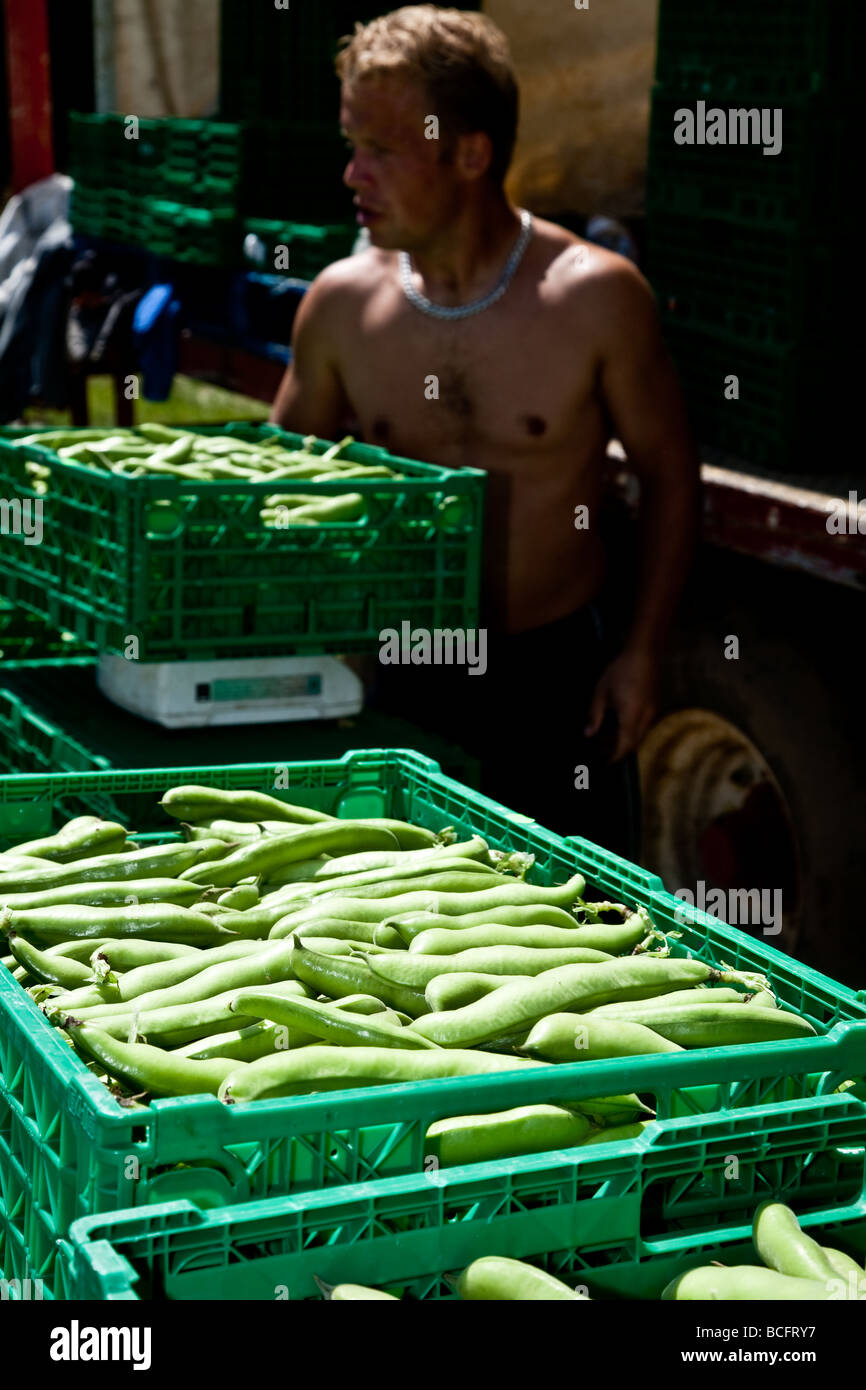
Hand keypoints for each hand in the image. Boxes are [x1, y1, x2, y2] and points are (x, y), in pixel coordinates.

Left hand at [584, 646, 659, 761]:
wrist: (644, 652)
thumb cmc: (620, 670)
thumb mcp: (601, 693)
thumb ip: (594, 715)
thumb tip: (588, 733)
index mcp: (630, 716)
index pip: (624, 745)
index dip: (615, 756)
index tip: (605, 762)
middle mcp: (645, 717)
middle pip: (634, 743)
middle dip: (620, 751)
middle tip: (604, 752)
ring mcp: (652, 711)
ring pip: (640, 735)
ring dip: (627, 741)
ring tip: (610, 738)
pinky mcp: (654, 705)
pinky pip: (644, 725)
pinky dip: (633, 730)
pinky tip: (620, 724)